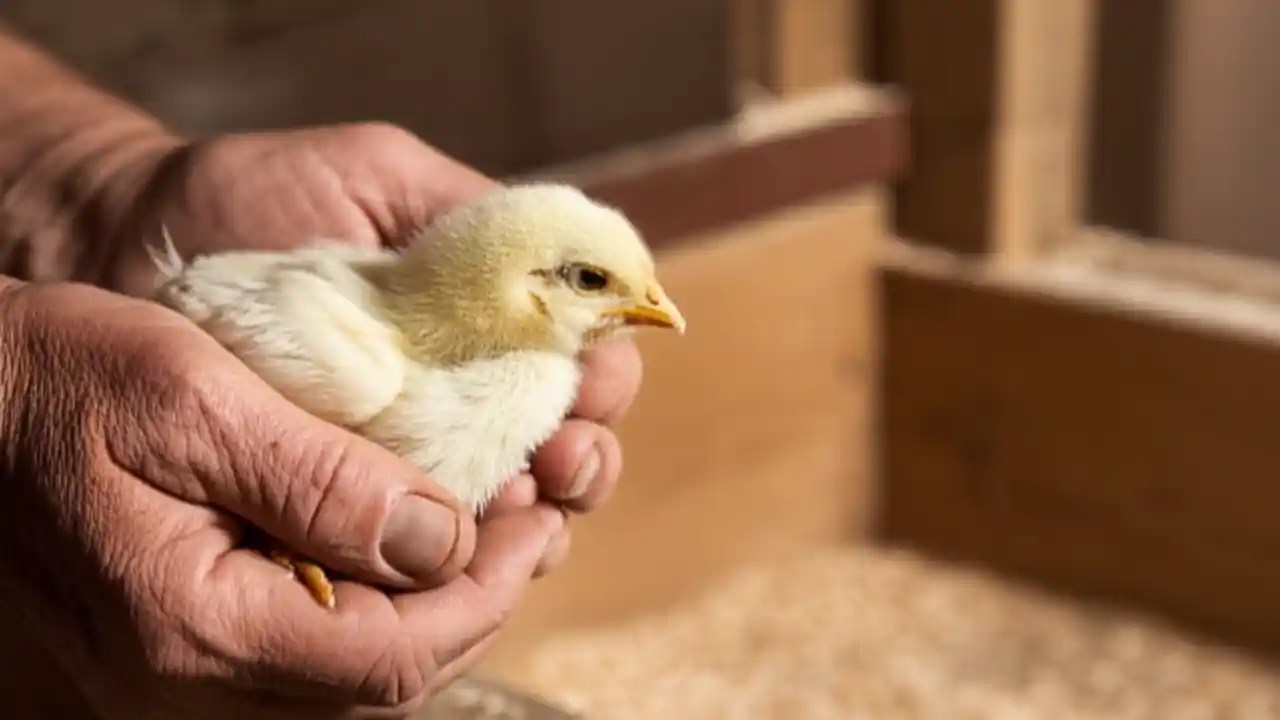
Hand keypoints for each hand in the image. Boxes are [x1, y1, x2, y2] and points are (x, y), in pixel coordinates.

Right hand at [0, 280, 562, 717]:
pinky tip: (406, 543)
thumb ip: (317, 479)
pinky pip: (311, 656)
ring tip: (487, 526)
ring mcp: (180, 677)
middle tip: (529, 516)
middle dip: (476, 601)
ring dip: (438, 607)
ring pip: (353, 678)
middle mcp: (186, 679)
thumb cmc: (55, 378)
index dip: (484, 592)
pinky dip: (381, 607)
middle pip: (383, 682)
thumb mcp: (188, 396)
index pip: (390, 657)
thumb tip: (441, 539)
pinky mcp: (181, 649)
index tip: (532, 515)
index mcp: (191, 623)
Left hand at [96, 122, 641, 570]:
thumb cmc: (253, 199)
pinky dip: (442, 562)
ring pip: (504, 512)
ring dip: (531, 523)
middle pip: (563, 448)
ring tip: (518, 517)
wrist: (122, 248)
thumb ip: (474, 213)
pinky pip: (411, 548)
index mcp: (489, 319)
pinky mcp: (341, 504)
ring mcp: (407, 457)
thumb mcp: (375, 175)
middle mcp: (463, 393)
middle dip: (581, 465)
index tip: (588, 396)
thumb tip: (576, 265)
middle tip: (561, 469)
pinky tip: (444, 559)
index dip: (601, 386)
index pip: (580, 362)